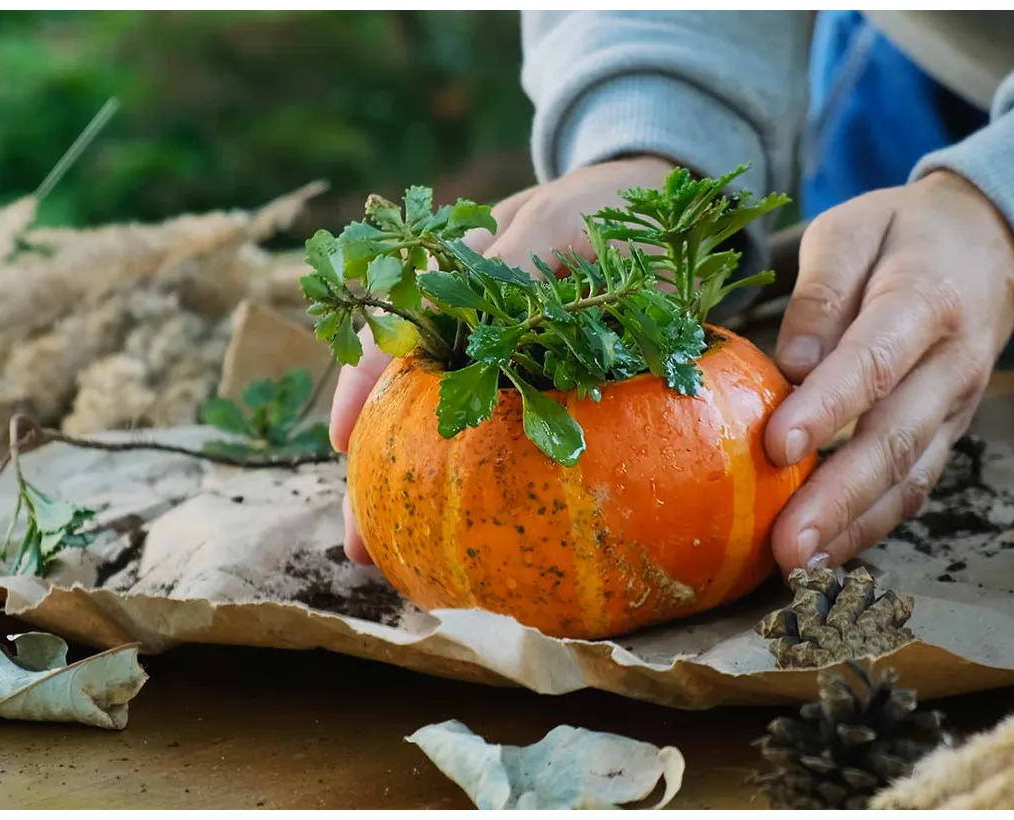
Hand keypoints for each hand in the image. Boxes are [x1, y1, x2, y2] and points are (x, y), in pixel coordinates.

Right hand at [333, 154, 675, 563]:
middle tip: (359, 541)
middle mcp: (471, 327)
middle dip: (379, 469)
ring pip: (455, 434)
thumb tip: (465, 331)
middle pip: (409, 404)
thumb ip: (509, 265)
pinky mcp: (554, 390)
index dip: (362, 389)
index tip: (344, 443)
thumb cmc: (606, 206)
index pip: (391, 335)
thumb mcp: (556, 221)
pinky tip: (487, 530)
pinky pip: (520, 442)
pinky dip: (496, 485)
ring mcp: (511, 364)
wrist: (669, 208)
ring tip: (402, 560)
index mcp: (456, 278)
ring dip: (427, 491)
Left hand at [765, 171, 1013, 572]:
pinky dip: (874, 526)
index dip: (827, 408)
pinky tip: (829, 554)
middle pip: (895, 437)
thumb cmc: (902, 236)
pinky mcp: (949, 433)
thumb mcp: (851, 232)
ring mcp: (956, 407)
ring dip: (854, 527)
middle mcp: (951, 364)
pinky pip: (915, 487)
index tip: (777, 447)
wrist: (990, 244)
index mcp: (924, 300)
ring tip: (798, 566)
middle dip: (838, 498)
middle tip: (786, 543)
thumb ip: (820, 294)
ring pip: (909, 477)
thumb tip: (791, 367)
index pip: (874, 361)